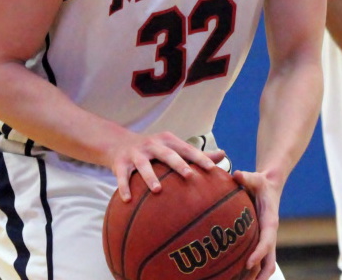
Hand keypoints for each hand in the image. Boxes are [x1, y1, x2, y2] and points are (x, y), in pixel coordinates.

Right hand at [108, 131, 224, 201]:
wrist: (118, 143)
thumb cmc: (153, 149)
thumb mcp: (172, 147)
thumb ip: (195, 153)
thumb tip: (223, 154)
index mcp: (167, 141)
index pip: (186, 149)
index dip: (198, 157)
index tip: (212, 168)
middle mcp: (151, 145)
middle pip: (166, 154)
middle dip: (178, 164)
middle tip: (189, 175)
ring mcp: (135, 154)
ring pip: (143, 165)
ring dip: (150, 177)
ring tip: (158, 190)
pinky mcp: (120, 163)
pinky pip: (122, 176)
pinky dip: (124, 187)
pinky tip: (128, 200)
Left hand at [232, 169, 281, 279]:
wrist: (269, 186)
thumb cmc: (260, 183)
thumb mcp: (255, 178)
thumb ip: (247, 177)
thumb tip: (238, 174)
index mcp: (270, 222)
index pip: (267, 241)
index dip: (259, 253)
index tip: (249, 264)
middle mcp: (270, 234)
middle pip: (270, 260)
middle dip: (262, 275)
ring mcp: (266, 239)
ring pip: (266, 263)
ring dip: (257, 277)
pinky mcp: (260, 240)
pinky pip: (258, 258)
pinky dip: (251, 270)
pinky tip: (238, 277)